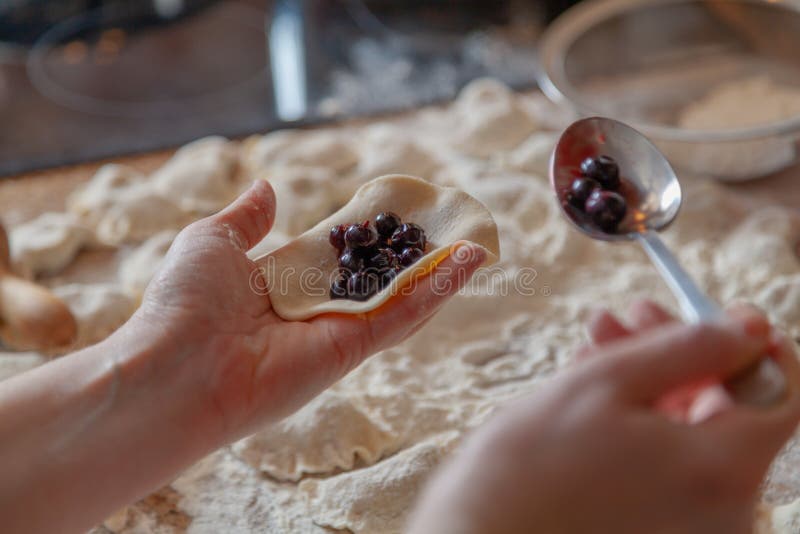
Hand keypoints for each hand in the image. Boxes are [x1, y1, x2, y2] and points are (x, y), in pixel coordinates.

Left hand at [129, 180, 486, 442]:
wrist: (176, 367)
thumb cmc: (184, 303)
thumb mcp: (212, 241)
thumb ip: (246, 218)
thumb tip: (266, 187)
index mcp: (283, 283)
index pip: (338, 254)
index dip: (370, 230)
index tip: (398, 207)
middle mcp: (315, 309)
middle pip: (378, 275)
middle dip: (414, 249)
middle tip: (449, 220)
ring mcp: (338, 331)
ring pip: (401, 295)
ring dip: (440, 268)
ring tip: (475, 236)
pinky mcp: (353, 349)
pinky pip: (403, 314)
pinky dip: (439, 287)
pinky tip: (469, 259)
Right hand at [409, 301, 799, 533]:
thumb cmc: (530, 467)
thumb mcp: (608, 382)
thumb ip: (690, 348)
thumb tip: (750, 326)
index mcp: (722, 471)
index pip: (781, 392)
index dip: (752, 343)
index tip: (716, 315)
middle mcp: (722, 511)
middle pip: (726, 409)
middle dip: (678, 353)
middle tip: (628, 317)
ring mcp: (689, 527)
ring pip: (688, 432)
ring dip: (647, 380)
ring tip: (594, 346)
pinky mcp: (656, 531)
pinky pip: (665, 463)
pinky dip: (636, 421)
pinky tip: (591, 389)